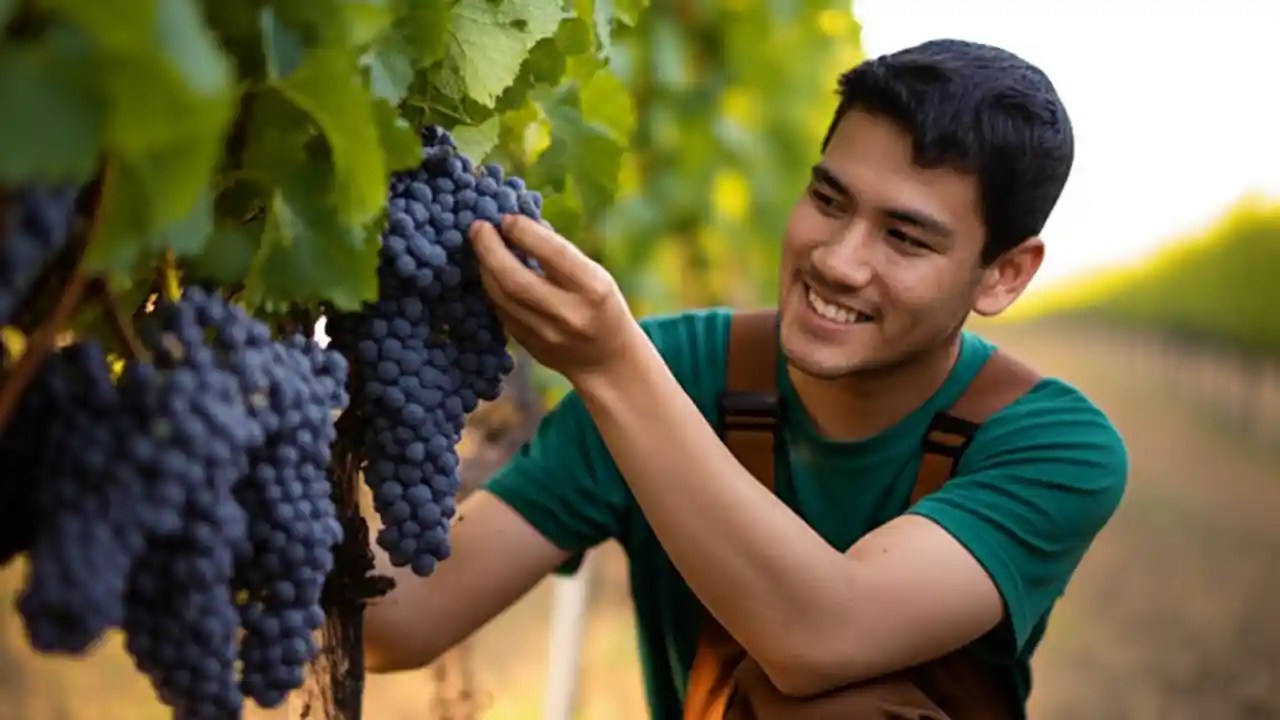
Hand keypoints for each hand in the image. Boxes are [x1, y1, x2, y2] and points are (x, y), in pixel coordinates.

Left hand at [468, 215, 643, 383]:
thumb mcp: (595, 274)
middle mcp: (569, 314)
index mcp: (593, 289)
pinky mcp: (530, 347)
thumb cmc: (600, 304)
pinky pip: (501, 312)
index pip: (554, 254)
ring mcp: (547, 335)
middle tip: (478, 227)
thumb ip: (559, 252)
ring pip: (501, 297)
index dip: (524, 232)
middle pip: (515, 280)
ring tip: (481, 246)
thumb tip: (518, 223)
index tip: (507, 217)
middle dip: (490, 249)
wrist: (607, 360)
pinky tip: (490, 272)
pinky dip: (492, 288)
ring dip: (486, 267)